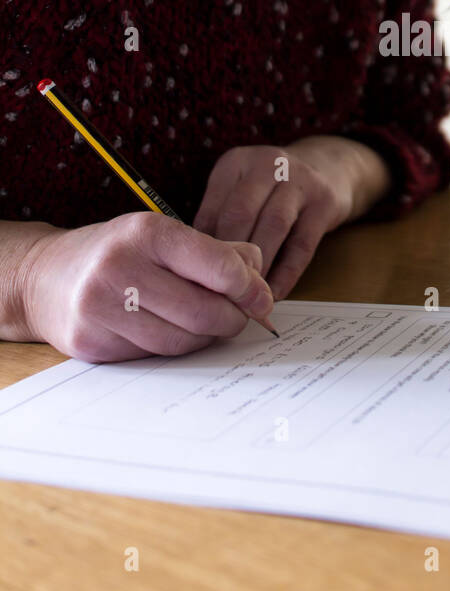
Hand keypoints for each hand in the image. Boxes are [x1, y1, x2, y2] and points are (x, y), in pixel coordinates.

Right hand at [20, 213, 274, 363]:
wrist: (45, 277)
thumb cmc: (117, 253)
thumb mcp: (163, 235)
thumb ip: (216, 252)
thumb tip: (259, 276)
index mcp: (147, 232)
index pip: (218, 266)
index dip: (250, 288)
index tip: (262, 299)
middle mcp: (120, 268)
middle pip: (204, 312)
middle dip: (232, 319)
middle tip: (239, 317)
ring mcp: (101, 309)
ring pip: (181, 342)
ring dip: (205, 338)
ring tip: (208, 324)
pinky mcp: (92, 344)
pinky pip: (152, 357)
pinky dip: (172, 349)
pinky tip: (171, 332)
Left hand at [192, 137, 389, 299]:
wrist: (330, 169)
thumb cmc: (272, 190)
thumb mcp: (241, 190)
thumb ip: (219, 219)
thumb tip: (196, 266)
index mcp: (236, 163)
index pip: (213, 208)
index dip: (205, 248)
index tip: (201, 279)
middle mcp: (267, 164)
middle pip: (241, 214)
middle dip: (231, 257)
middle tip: (222, 291)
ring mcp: (300, 180)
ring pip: (273, 226)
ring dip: (259, 265)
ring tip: (247, 295)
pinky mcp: (325, 201)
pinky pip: (302, 243)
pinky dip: (287, 272)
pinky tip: (275, 292)